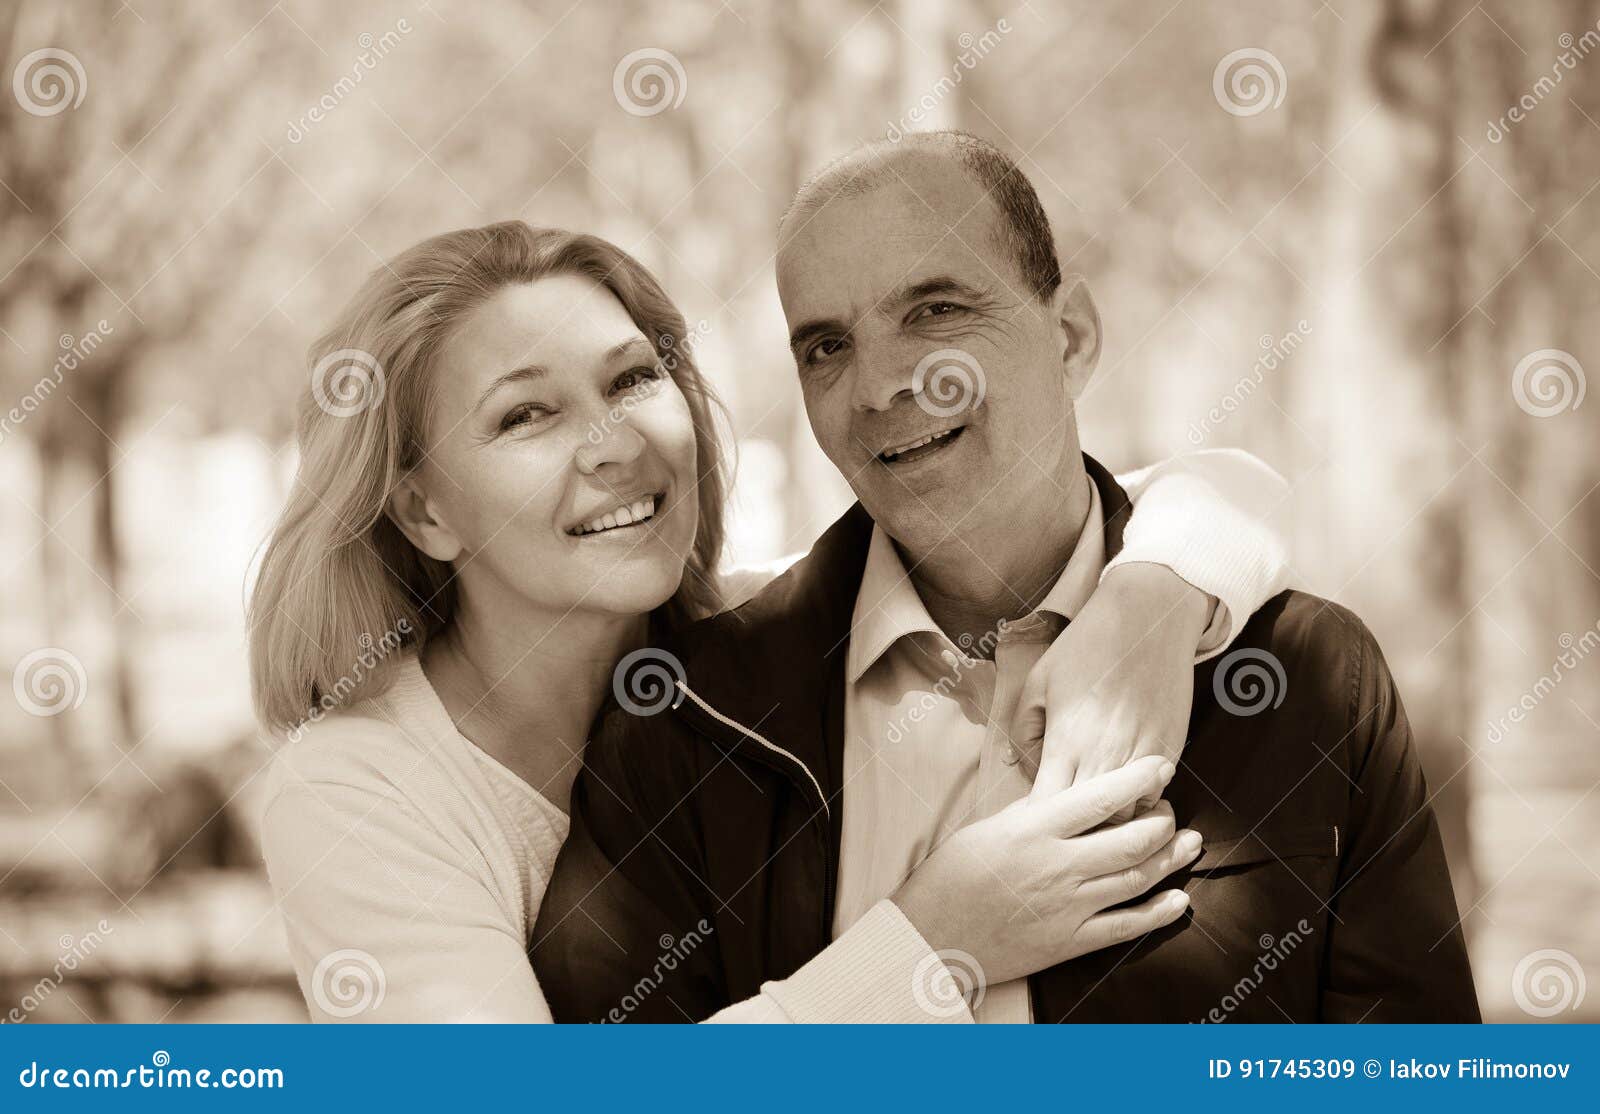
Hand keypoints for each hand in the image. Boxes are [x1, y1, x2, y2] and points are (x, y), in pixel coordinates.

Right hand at [891, 756, 1200, 988]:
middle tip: (1172, 810)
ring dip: (1171, 860)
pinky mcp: (1071, 942)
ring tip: (1191, 843)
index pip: (1101, 798)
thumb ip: (1036, 812)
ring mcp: (1068, 907)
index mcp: (1035, 829)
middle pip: (1131, 839)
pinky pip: (1127, 927)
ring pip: (1136, 879)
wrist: (932, 934)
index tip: (1162, 765)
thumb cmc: (952, 875)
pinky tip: (1179, 899)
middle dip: (1163, 821)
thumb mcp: (989, 827)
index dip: (1139, 779)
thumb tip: (1074, 795)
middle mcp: (1058, 866)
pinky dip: (1159, 913)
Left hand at [1014, 562, 1213, 810]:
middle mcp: (1105, 756)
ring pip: (1127, 819)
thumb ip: (1024, 731)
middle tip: (1062, 831)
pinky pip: (1154, 797)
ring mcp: (1141, 757)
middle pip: (1091, 824)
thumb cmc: (1085, 648)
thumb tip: (1018, 767)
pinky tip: (1125, 796)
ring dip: (1111, 823)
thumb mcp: (1038, 682)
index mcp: (1067, 742)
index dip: (1041, 823)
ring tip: (1094, 818)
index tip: (1033, 825)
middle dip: (1076, 832)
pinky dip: (1140, 804)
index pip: (1050, 808)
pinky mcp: (1170, 751)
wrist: (1148, 617)